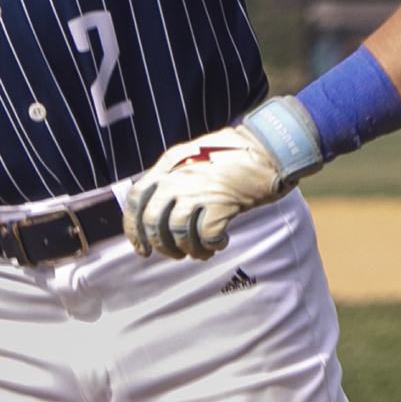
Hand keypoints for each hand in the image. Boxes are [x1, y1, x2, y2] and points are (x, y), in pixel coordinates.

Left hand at [125, 99, 324, 258]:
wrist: (267, 147)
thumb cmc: (234, 153)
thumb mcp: (192, 156)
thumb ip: (173, 177)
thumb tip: (161, 208)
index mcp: (168, 165)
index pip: (136, 198)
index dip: (133, 227)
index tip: (141, 247)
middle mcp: (178, 177)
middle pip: (153, 221)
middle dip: (161, 245)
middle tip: (175, 253)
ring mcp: (198, 191)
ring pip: (178, 233)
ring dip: (188, 249)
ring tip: (201, 252)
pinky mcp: (221, 204)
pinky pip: (206, 237)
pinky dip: (211, 246)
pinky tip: (220, 243)